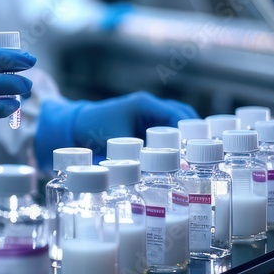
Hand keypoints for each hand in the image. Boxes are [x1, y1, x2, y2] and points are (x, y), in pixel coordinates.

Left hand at [72, 92, 197, 154]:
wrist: (71, 127)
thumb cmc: (93, 130)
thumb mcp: (120, 144)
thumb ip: (145, 156)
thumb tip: (173, 169)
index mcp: (145, 105)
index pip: (179, 115)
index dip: (191, 132)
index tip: (199, 150)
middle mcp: (149, 106)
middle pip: (182, 116)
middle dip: (193, 133)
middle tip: (202, 155)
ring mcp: (146, 114)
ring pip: (175, 122)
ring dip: (184, 137)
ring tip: (194, 157)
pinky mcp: (142, 124)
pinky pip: (164, 129)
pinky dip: (172, 140)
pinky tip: (178, 156)